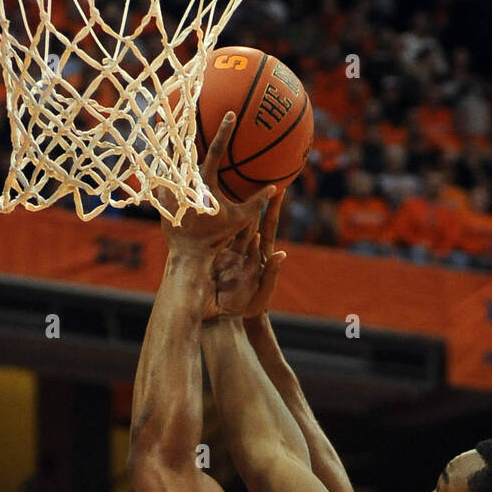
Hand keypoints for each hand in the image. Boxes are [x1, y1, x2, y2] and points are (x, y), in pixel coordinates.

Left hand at [161, 112, 275, 260]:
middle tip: (186, 101)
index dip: (226, 131)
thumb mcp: (240, 220)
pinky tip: (155, 149)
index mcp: (205, 182)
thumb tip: (275, 187)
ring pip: (169, 156)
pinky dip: (160, 160)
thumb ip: (256, 202)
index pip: (218, 151)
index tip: (231, 113)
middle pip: (186, 145)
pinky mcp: (162, 195)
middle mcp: (186, 180)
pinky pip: (161, 173)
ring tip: (163, 118)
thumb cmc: (216, 238)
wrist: (189, 253)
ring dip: (168, 137)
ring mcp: (172, 187)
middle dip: (186, 123)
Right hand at [213, 190, 286, 317]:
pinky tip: (210, 205)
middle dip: (253, 197)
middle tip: (254, 175)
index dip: (273, 208)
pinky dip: (216, 221)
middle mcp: (247, 247)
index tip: (280, 188)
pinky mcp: (219, 255)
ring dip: (232, 204)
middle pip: (251, 217)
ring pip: (233, 222)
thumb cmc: (253, 305)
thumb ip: (271, 273)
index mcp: (261, 252)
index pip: (268, 225)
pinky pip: (218, 235)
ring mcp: (232, 250)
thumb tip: (281, 255)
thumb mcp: (263, 290)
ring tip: (230, 182)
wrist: (234, 315)